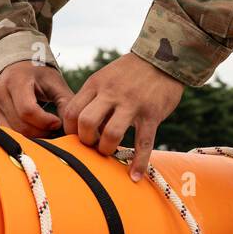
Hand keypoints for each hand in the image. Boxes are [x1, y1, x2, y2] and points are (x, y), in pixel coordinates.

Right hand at [0, 60, 74, 136]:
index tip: (58, 123)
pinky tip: (35, 131)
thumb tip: (72, 125)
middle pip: (20, 125)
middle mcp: (1, 92)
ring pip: (13, 132)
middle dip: (41, 132)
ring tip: (46, 131)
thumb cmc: (38, 73)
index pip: (28, 110)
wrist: (16, 65)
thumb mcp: (55, 81)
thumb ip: (66, 101)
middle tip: (54, 130)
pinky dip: (22, 136)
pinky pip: (7, 132)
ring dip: (32, 137)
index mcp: (17, 80)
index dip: (45, 122)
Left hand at [63, 53, 184, 180]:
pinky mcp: (152, 114)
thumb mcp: (106, 76)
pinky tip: (134, 176)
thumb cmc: (130, 72)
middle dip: (86, 141)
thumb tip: (82, 126)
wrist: (163, 57)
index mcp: (96, 83)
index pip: (71, 110)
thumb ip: (93, 97)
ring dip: (107, 149)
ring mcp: (132, 104)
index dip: (69, 130)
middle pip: (87, 123)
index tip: (76, 137)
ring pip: (112, 134)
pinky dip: (138, 162)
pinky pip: (143, 143)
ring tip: (109, 152)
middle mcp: (112, 93)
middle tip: (91, 145)